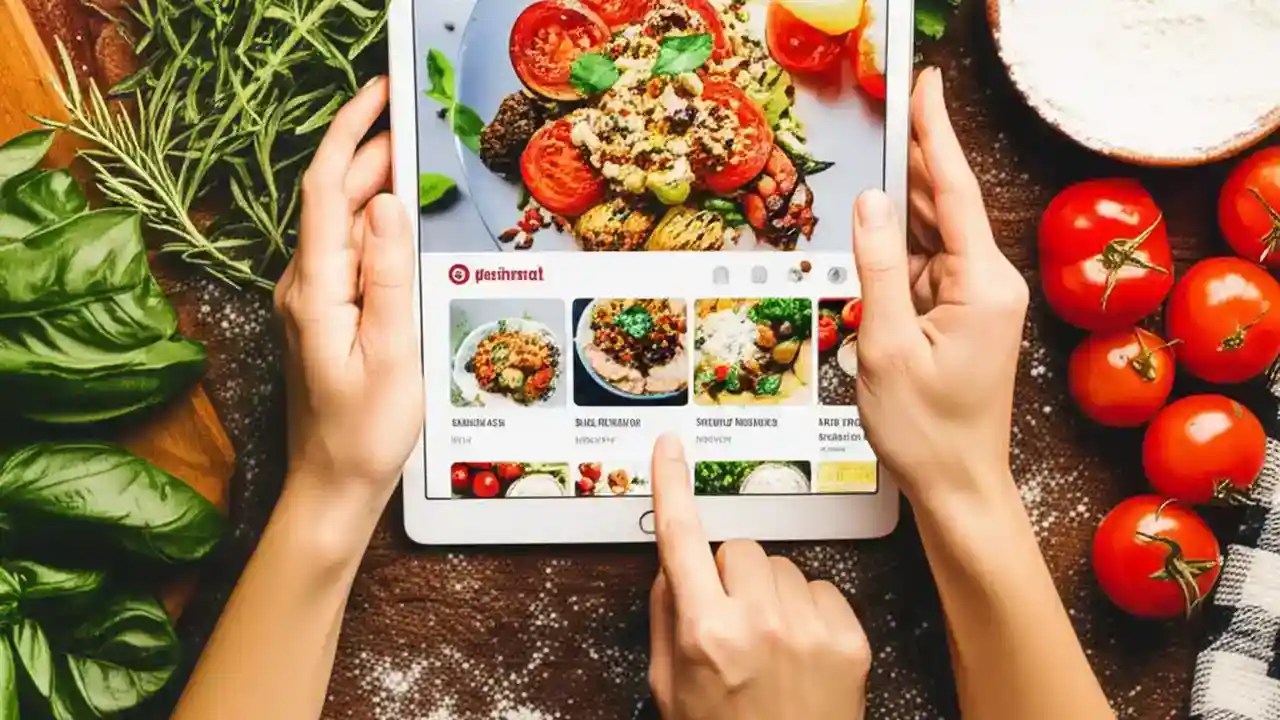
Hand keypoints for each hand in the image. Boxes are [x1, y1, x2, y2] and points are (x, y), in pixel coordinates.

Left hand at [273, 77, 421, 532]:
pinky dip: (373, 224)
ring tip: (416, 161)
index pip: (327, 190)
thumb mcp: (391, 351)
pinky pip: (346, 252)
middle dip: (369, 151)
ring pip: (339, 224)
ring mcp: (309, 300)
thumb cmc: (365, 432)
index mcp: (317, 288)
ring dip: (372, 185)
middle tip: (418, 123)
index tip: (380, 96)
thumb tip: (385, 202)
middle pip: (332, 199)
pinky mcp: (323, 315)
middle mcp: (303, 285)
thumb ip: (387, 274)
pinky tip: (402, 225)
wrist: (332, 487)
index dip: (351, 133)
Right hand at [647, 435, 869, 719]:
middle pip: (736, 548)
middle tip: (729, 621)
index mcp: (705, 632)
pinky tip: (800, 650)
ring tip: (768, 645)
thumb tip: (675, 566)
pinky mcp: (849, 637)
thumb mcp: (670, 686)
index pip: (681, 539)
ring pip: (779, 566)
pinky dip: (808, 610)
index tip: (669, 448)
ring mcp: (808, 627)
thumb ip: (667, 617)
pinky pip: (820, 587)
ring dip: (768, 592)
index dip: (672, 486)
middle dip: (727, 574)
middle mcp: (758, 621)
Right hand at [852, 68, 1028, 510]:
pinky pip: (929, 266)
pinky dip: (901, 249)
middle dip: (914, 158)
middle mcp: (990, 283)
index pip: (952, 190)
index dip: (934, 133)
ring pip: (933, 235)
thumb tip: (868, 203)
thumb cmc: (927, 431)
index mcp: (982, 285)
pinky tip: (878, 235)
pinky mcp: (966, 315)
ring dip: (902, 206)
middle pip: (944, 204)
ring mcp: (980, 299)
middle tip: (888, 111)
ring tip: (877, 162)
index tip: (924, 87)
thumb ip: (877, 268)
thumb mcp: (885, 346)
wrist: (958, 486)